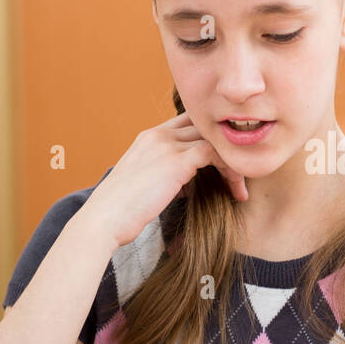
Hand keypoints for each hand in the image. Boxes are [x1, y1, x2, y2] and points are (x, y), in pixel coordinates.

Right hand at [79, 111, 248, 248]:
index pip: (189, 123)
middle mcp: (158, 135)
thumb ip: (166, 177)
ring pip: (214, 139)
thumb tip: (187, 186)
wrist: (103, 220)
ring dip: (233, 163)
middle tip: (241, 176)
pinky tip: (236, 191)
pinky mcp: (176, 161)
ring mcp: (167, 145)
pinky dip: (231, 170)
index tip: (223, 165)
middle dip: (225, 149)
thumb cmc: (121, 212)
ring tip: (241, 189)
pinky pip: (216, 154)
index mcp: (148, 138)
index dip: (209, 140)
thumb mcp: (143, 186)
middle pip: (205, 128)